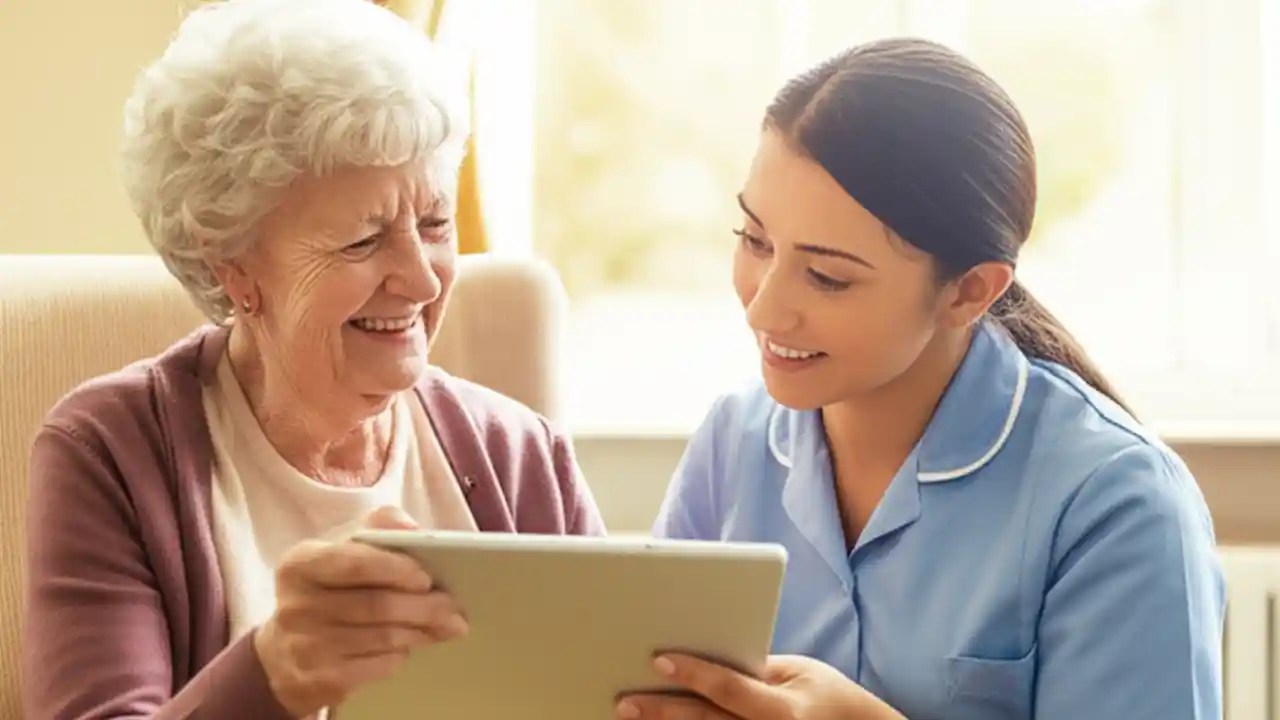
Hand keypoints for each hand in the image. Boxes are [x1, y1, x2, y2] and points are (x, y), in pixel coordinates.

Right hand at [254, 507, 467, 716]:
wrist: (284, 651)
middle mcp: (296, 605)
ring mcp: (304, 646)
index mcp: (300, 563)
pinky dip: (401, 654)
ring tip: (444, 625)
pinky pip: (377, 666)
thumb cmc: (326, 588)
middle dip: (423, 606)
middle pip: (376, 605)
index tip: (426, 576)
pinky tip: (409, 645)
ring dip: (421, 631)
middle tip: (452, 606)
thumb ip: (380, 526)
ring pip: (383, 637)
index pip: (353, 563)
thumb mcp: (341, 548)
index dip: (395, 569)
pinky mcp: (318, 680)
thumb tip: (414, 530)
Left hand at [616, 653, 904, 719]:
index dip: (694, 673)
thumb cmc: (824, 694)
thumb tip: (702, 658)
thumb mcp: (797, 671)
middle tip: (624, 701)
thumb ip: (752, 668)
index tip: (659, 658)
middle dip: (663, 711)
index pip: (730, 690)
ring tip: (631, 718)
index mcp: (781, 711)